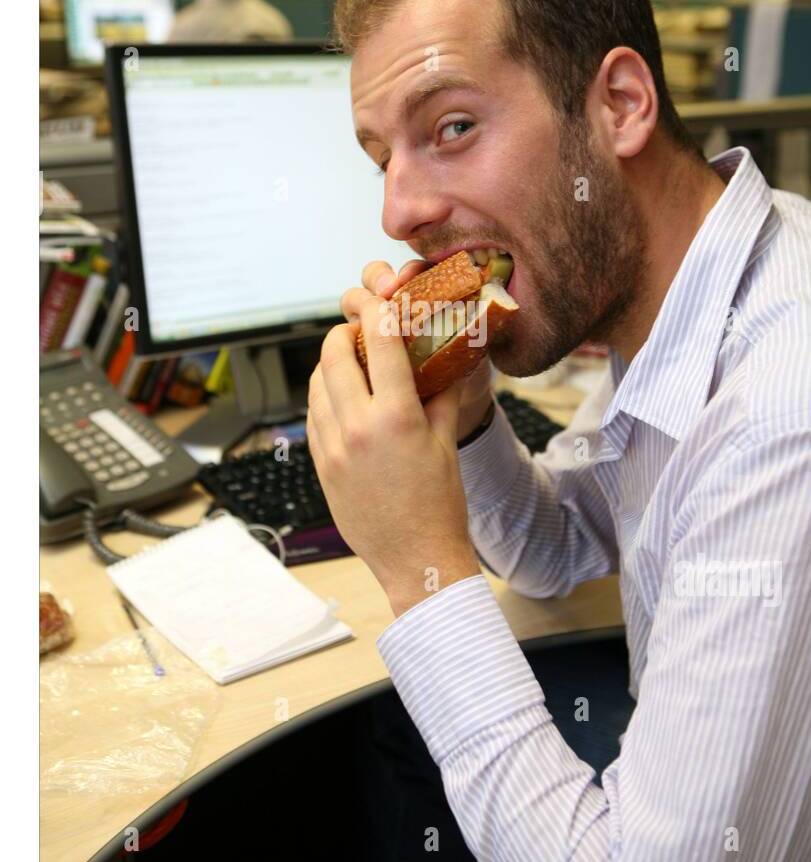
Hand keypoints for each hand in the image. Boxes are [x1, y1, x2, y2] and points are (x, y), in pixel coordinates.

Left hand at [307, 290, 480, 617]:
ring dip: (329, 365)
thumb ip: (440, 396)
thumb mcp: (446, 443)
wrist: (417, 560)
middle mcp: (357, 429)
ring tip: (349, 363)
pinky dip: (323, 398)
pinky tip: (340, 400)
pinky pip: (312, 418)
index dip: (376, 312)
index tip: (377, 300)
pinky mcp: (321, 468)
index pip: (379, 343)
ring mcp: (333, 449)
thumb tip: (446, 362)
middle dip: (343, 333)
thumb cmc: (439, 505)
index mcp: (395, 417)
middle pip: (333, 356)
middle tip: (357, 331)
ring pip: (316, 385)